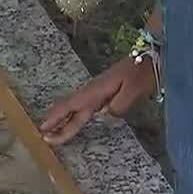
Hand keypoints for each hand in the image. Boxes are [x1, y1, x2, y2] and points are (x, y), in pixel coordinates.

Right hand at [40, 56, 156, 143]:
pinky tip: (71, 118)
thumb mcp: (133, 90)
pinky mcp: (103, 92)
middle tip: (43, 136)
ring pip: (74, 108)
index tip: (44, 129)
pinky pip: (82, 106)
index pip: (71, 107)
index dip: (58, 119)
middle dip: (55, 122)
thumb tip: (105, 116)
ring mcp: (96, 91)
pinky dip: (72, 114)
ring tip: (51, 129)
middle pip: (69, 109)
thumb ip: (118, 106)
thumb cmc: (142, 73)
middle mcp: (92, 92)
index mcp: (96, 91)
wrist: (150, 57)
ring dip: (62, 118)